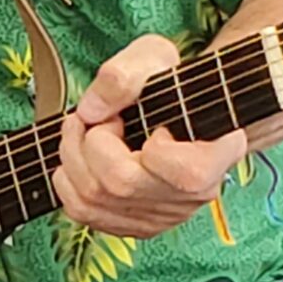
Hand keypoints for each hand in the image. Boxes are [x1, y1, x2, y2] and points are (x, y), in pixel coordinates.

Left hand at [58, 35, 282, 238]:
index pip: (186, 174)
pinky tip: (82, 156)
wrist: (176, 108)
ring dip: (73, 156)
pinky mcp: (132, 224)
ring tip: (88, 131)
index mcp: (215, 157)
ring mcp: (160, 216)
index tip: (157, 126)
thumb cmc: (169, 82)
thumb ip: (124, 75)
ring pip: (93, 200)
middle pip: (120, 183)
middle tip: (106, 120)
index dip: (157, 148)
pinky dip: (68, 178)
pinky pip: (81, 211)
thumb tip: (90, 113)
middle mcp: (189, 197)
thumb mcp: (153, 57)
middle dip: (94, 142)